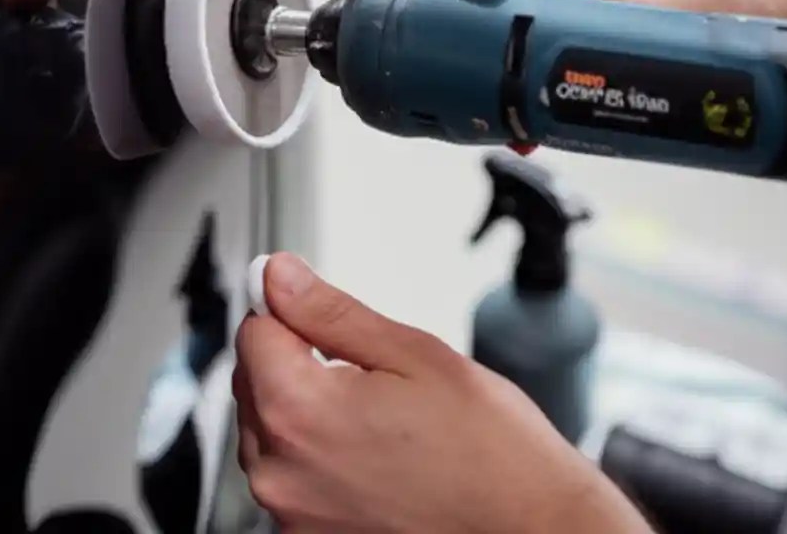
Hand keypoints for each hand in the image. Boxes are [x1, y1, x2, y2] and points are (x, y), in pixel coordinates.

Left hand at [233, 254, 651, 533]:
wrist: (533, 531)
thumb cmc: (491, 453)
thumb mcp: (414, 354)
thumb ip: (330, 312)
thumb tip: (279, 277)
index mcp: (297, 411)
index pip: (253, 331)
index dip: (289, 311)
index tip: (315, 310)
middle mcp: (280, 470)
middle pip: (253, 383)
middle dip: (295, 363)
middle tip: (365, 371)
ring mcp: (291, 513)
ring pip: (268, 432)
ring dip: (304, 413)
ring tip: (376, 421)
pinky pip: (291, 478)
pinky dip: (317, 460)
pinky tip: (372, 458)